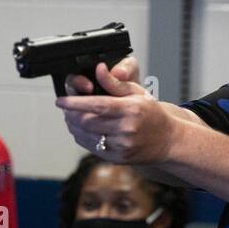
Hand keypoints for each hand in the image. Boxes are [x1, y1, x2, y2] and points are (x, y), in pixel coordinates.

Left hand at [57, 61, 173, 163]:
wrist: (168, 140)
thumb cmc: (151, 113)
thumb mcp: (137, 92)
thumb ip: (114, 82)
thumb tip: (98, 69)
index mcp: (130, 110)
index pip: (96, 105)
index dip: (75, 103)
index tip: (61, 101)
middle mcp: (126, 129)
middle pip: (87, 122)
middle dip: (71, 114)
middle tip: (66, 108)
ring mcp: (122, 146)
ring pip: (86, 136)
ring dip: (74, 126)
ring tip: (72, 118)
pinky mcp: (118, 159)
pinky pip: (92, 147)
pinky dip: (82, 138)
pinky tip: (82, 130)